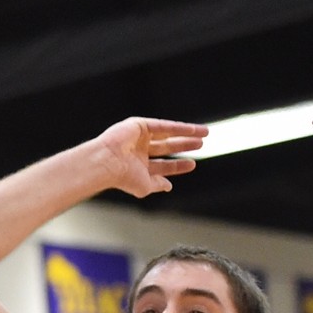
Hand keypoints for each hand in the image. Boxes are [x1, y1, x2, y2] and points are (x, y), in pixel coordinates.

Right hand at [92, 117, 206, 197]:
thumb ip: (157, 185)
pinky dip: (178, 128)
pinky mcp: (139, 125)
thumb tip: (169, 186)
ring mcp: (139, 137)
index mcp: (139, 166)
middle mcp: (140, 151)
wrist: (108, 163)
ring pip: (168, 134)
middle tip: (201, 145)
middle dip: (185, 146)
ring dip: (186, 134)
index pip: (163, 165)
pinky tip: (193, 130)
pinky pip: (163, 125)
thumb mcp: (145, 186)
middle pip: (168, 147)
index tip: (192, 164)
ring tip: (204, 133)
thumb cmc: (123, 177)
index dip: (178, 165)